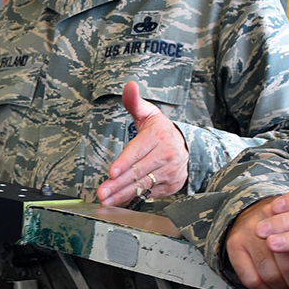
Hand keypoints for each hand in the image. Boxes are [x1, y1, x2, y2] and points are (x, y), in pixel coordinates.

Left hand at [96, 82, 189, 206]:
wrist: (187, 146)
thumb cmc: (161, 130)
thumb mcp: (148, 113)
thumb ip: (134, 102)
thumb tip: (129, 86)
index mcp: (157, 136)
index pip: (137, 151)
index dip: (124, 162)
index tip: (112, 172)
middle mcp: (165, 155)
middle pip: (138, 172)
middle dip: (118, 184)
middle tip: (102, 192)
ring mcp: (169, 172)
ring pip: (143, 185)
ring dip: (123, 195)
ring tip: (107, 201)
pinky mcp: (170, 185)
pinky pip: (150, 193)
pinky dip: (135, 198)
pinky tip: (120, 202)